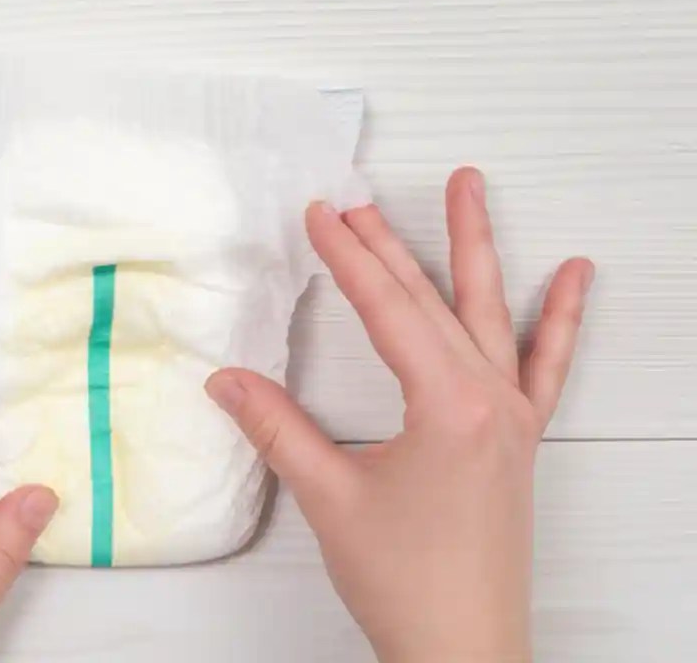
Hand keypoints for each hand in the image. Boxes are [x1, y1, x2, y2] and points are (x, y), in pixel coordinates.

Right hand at [206, 168, 593, 662]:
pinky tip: (576, 278)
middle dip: (388, 245)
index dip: (348, 258)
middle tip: (355, 200)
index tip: (321, 215)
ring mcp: (512, 416)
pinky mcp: (519, 438)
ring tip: (473, 186)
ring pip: (490, 312)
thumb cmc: (406, 581)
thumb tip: (227, 381)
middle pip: (431, 300)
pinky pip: (548, 365)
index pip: (387, 310)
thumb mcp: (329, 497)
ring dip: (477, 246)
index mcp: (447, 405)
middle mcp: (489, 399)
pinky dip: (561, 319)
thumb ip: (276, 429)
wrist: (462, 647)